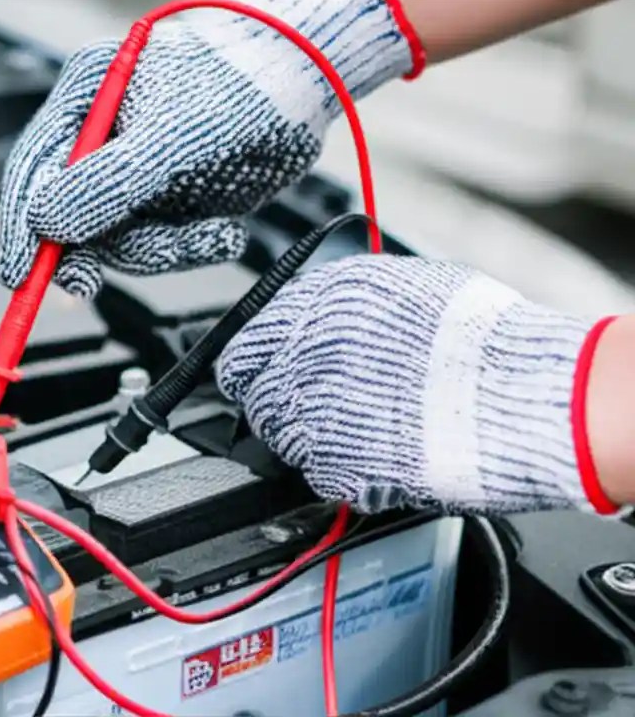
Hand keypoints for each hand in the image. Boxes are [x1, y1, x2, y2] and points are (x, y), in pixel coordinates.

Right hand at [0, 0, 418, 298]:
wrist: (311, 90)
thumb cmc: (242, 94)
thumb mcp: (169, 144)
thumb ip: (104, 187)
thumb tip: (45, 227)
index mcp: (85, 100)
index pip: (32, 171)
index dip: (20, 227)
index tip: (17, 276)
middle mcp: (101, 137)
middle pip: (67, 216)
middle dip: (92, 252)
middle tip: (86, 288)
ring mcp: (135, 172)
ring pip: (116, 240)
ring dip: (161, 251)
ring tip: (211, 234)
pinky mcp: (169, 198)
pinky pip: (159, 244)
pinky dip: (190, 248)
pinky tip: (223, 231)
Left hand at [216, 255, 612, 513]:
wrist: (519, 395)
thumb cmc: (482, 340)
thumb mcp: (405, 288)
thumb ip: (345, 306)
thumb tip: (321, 315)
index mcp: (317, 306)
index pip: (244, 344)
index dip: (252, 365)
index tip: (255, 377)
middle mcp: (301, 357)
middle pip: (255, 397)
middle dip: (280, 405)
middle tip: (325, 409)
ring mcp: (311, 415)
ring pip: (282, 440)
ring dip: (313, 439)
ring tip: (370, 430)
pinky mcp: (332, 465)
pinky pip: (318, 475)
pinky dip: (344, 471)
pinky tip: (384, 455)